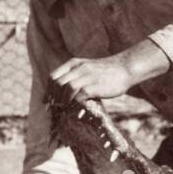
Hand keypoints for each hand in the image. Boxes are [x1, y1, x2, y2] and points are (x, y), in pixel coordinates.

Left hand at [48, 40, 170, 101]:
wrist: (125, 68)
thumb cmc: (106, 71)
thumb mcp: (87, 67)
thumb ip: (75, 75)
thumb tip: (62, 92)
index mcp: (74, 63)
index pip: (53, 76)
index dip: (48, 90)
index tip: (47, 101)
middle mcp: (79, 68)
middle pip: (57, 83)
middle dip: (53, 98)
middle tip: (54, 108)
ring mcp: (87, 76)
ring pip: (66, 88)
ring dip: (63, 101)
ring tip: (64, 109)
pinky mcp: (95, 86)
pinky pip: (79, 95)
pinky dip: (75, 103)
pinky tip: (76, 108)